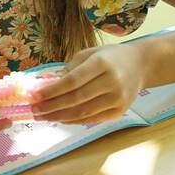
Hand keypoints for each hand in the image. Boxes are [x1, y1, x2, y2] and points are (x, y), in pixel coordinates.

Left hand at [29, 42, 150, 125]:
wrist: (140, 65)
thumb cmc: (109, 57)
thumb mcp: (89, 54)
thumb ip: (70, 69)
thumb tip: (47, 86)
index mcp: (102, 63)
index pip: (73, 81)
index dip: (52, 91)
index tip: (34, 96)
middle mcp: (112, 82)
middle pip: (76, 99)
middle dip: (52, 107)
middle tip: (34, 111)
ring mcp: (118, 99)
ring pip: (83, 113)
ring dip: (59, 117)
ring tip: (43, 117)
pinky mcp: (120, 111)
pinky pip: (92, 119)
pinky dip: (74, 121)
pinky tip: (60, 119)